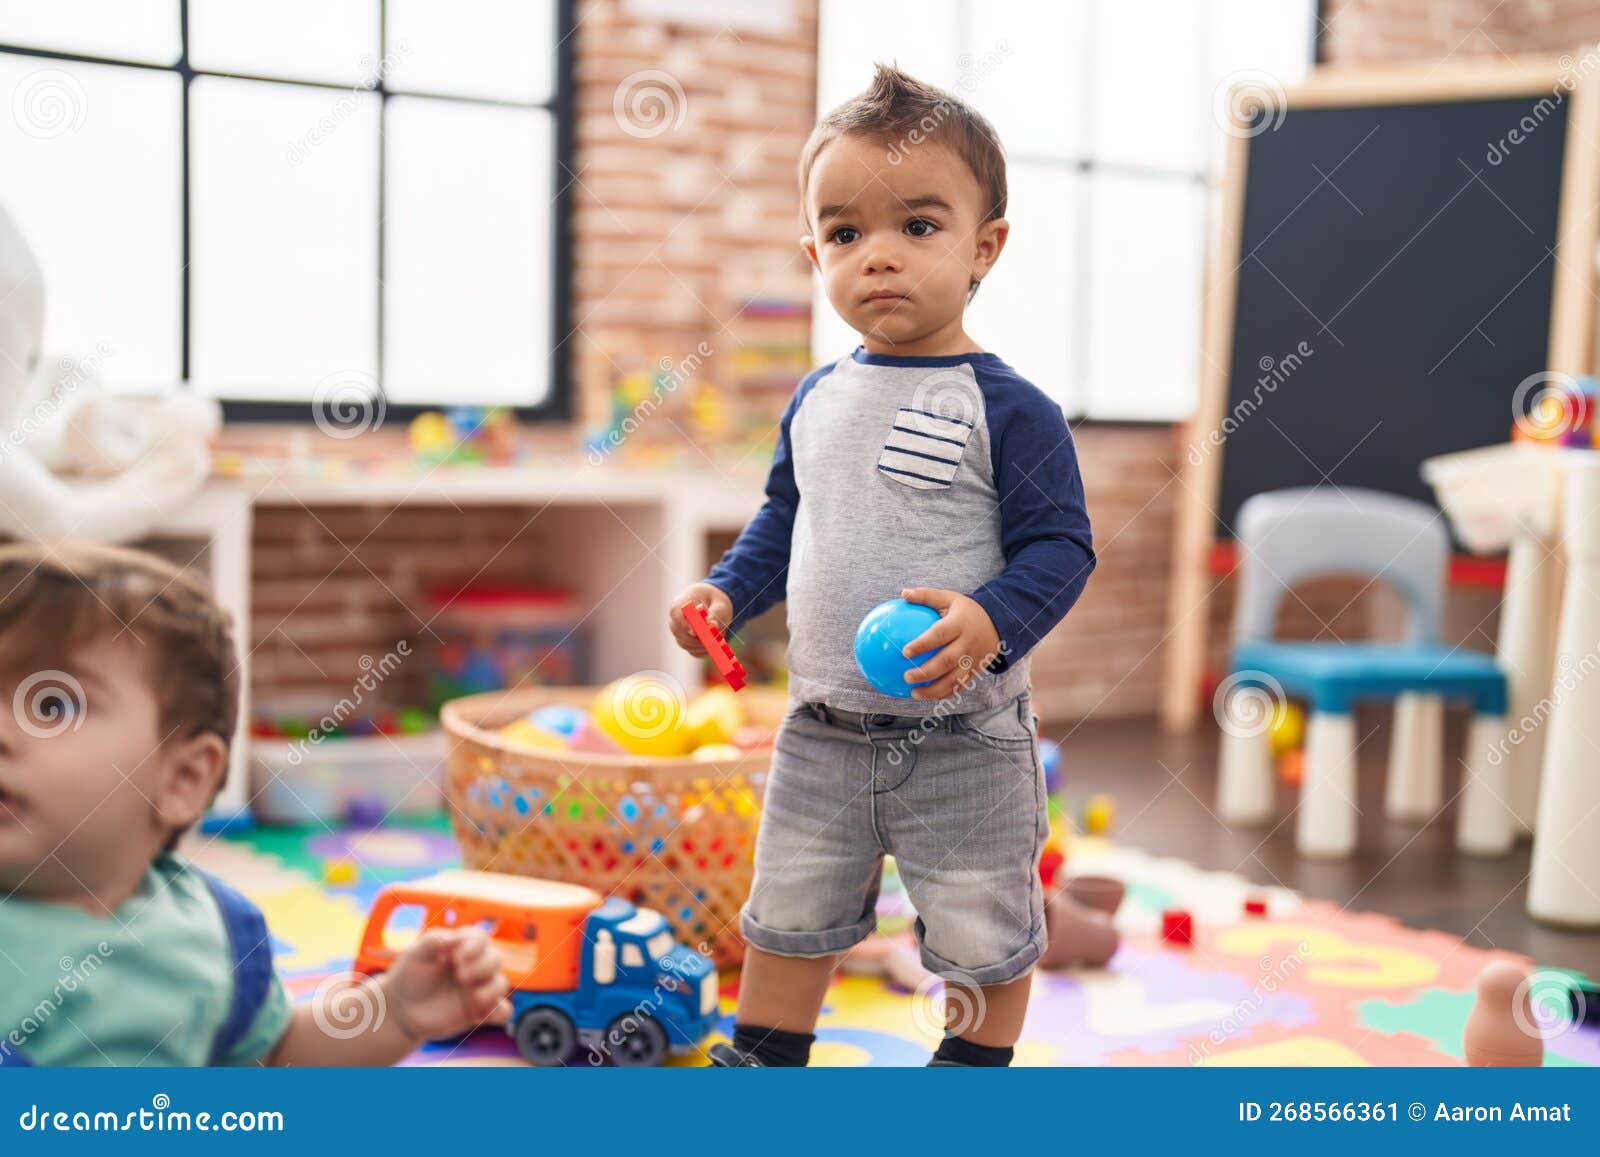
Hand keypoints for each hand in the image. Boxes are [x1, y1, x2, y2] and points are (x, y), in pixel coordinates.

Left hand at [380, 928, 511, 1042]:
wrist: (402, 1009)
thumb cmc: (409, 976)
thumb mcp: (414, 955)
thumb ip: (432, 941)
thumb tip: (453, 937)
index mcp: (461, 947)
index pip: (480, 939)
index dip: (474, 947)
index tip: (455, 958)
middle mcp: (474, 965)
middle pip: (495, 958)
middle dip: (482, 966)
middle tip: (459, 976)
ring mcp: (478, 988)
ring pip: (501, 983)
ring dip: (492, 989)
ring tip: (475, 998)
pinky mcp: (479, 1011)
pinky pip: (503, 1011)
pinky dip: (500, 1012)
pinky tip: (481, 1015)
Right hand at [669, 582, 733, 656]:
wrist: (715, 606)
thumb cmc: (716, 602)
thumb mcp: (721, 605)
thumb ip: (716, 613)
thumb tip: (711, 624)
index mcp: (681, 603)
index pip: (675, 613)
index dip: (683, 624)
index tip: (695, 632)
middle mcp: (676, 619)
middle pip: (677, 632)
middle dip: (695, 638)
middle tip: (712, 639)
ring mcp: (680, 632)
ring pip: (685, 644)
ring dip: (702, 645)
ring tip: (718, 637)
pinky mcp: (687, 643)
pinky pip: (693, 652)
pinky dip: (705, 650)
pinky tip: (715, 643)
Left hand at [900, 588, 1002, 700]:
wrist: (998, 623)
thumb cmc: (965, 611)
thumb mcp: (949, 598)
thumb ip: (926, 595)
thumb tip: (903, 593)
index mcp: (960, 624)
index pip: (940, 635)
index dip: (923, 644)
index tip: (905, 652)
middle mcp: (968, 643)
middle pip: (947, 661)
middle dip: (926, 672)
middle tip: (907, 677)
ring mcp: (973, 659)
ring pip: (954, 679)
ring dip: (934, 690)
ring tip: (914, 694)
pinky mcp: (976, 671)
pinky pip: (961, 685)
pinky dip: (946, 694)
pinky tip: (929, 697)